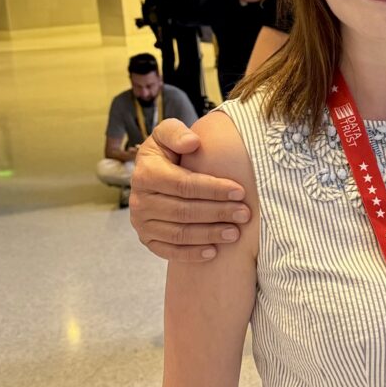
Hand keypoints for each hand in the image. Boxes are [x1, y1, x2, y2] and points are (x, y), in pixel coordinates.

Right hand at [129, 119, 250, 261]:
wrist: (155, 172)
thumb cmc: (169, 152)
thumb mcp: (168, 134)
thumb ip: (176, 132)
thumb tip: (193, 142)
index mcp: (146, 173)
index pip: (184, 184)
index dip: (213, 189)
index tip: (240, 191)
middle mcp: (139, 200)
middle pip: (184, 211)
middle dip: (217, 213)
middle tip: (245, 214)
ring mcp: (141, 222)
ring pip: (179, 233)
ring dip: (209, 235)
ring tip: (235, 233)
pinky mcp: (147, 239)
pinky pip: (168, 251)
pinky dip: (191, 254)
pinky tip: (213, 252)